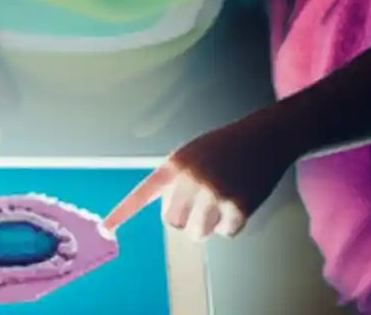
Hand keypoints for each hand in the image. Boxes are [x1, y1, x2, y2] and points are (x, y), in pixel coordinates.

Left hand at [103, 119, 290, 240]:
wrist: (265, 138)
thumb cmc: (226, 147)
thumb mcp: (193, 154)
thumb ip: (176, 180)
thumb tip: (171, 215)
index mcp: (176, 164)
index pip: (143, 193)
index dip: (123, 213)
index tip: (105, 229)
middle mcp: (191, 179)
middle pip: (172, 222)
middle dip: (184, 220)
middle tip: (199, 205)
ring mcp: (214, 193)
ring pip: (198, 232)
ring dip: (208, 225)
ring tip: (220, 203)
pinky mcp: (238, 206)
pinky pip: (225, 233)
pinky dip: (231, 224)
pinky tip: (238, 202)